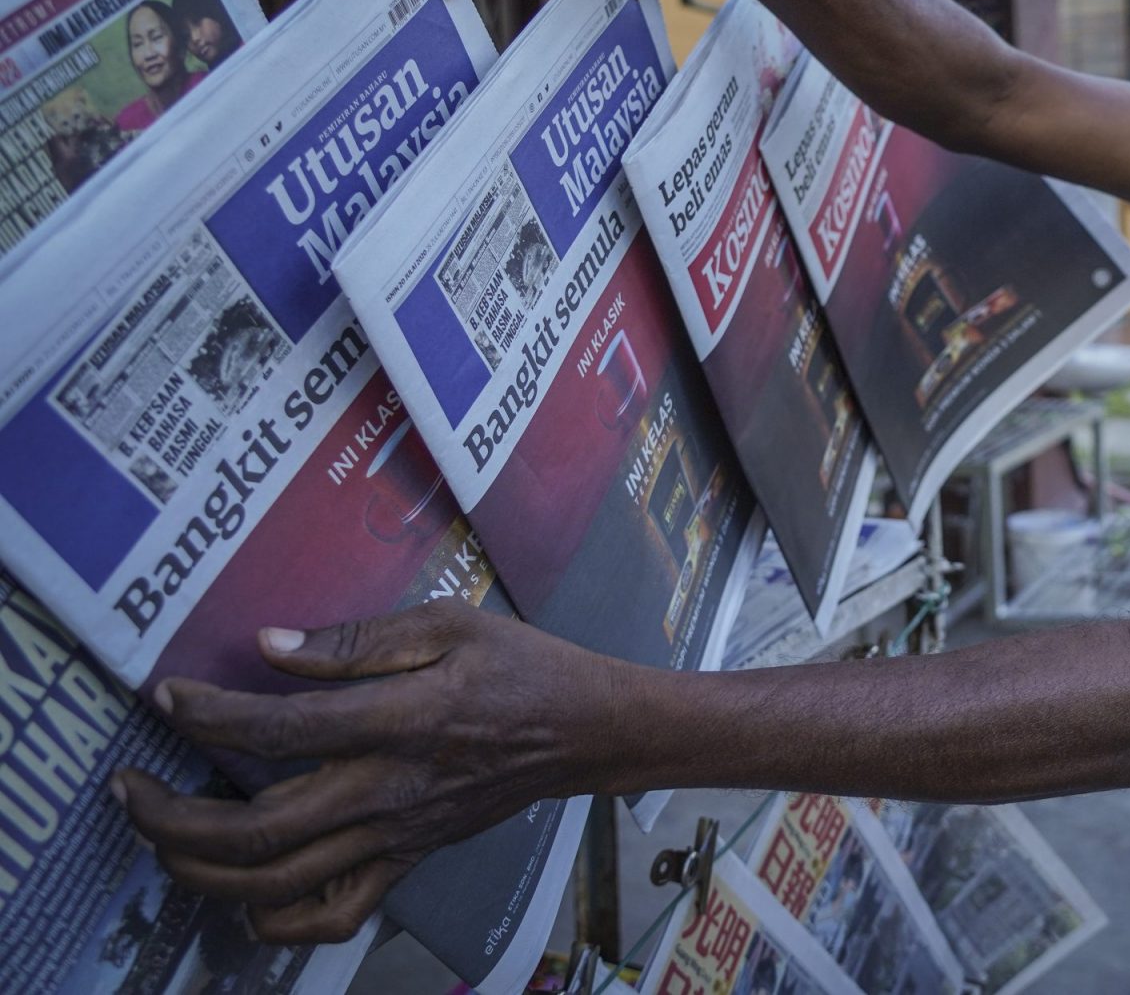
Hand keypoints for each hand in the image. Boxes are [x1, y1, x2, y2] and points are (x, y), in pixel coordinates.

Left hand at [115, 602, 623, 943]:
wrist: (586, 731)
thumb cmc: (521, 667)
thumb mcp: (449, 624)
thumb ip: (357, 641)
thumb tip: (270, 647)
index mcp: (400, 722)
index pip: (280, 730)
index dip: (209, 715)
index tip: (165, 696)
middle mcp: (388, 792)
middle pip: (257, 831)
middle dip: (171, 815)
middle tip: (127, 788)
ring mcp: (396, 838)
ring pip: (276, 885)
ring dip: (200, 869)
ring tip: (159, 837)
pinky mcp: (407, 862)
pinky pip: (332, 915)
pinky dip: (273, 921)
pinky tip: (241, 893)